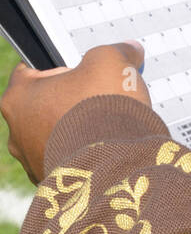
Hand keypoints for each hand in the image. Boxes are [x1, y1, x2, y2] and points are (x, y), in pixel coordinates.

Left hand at [1, 42, 148, 184]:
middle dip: (72, 98)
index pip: (32, 70)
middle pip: (45, 103)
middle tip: (101, 94)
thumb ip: (118, 51)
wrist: (114, 166)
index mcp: (18, 97)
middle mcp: (17, 132)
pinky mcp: (52, 181)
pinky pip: (68, 157)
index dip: (61, 65)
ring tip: (108, 122)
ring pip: (56, 133)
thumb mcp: (112, 61)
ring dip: (78, 126)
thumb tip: (130, 51)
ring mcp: (32, 160)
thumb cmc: (101, 111)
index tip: (82, 68)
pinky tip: (106, 144)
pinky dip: (84, 150)